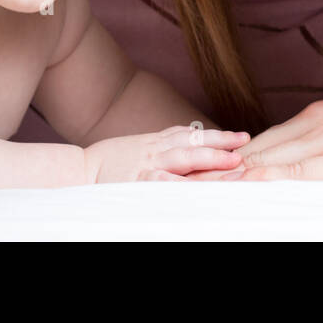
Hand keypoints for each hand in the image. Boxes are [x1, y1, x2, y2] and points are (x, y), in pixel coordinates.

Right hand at [85, 125, 248, 182]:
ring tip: (235, 163)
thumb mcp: (137, 151)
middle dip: (221, 143)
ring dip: (212, 159)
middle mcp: (155, 150)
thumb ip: (161, 150)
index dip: (216, 136)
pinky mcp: (138, 182)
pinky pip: (165, 182)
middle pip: (194, 142)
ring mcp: (148, 165)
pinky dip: (183, 183)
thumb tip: (189, 150)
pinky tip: (200, 187)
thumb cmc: (109, 164)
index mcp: (155, 143)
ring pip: (186, 158)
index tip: (239, 138)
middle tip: (244, 143)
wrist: (77, 171)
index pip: (191, 135)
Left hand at [184, 99, 322, 180]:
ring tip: (188, 191)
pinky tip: (239, 191)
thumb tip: (302, 175)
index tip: (195, 176)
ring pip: (265, 159)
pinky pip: (297, 173)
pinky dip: (263, 181)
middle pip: (253, 149)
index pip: (261, 142)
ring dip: (226, 177)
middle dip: (214, 168)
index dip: (226, 162)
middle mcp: (320, 122)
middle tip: (172, 184)